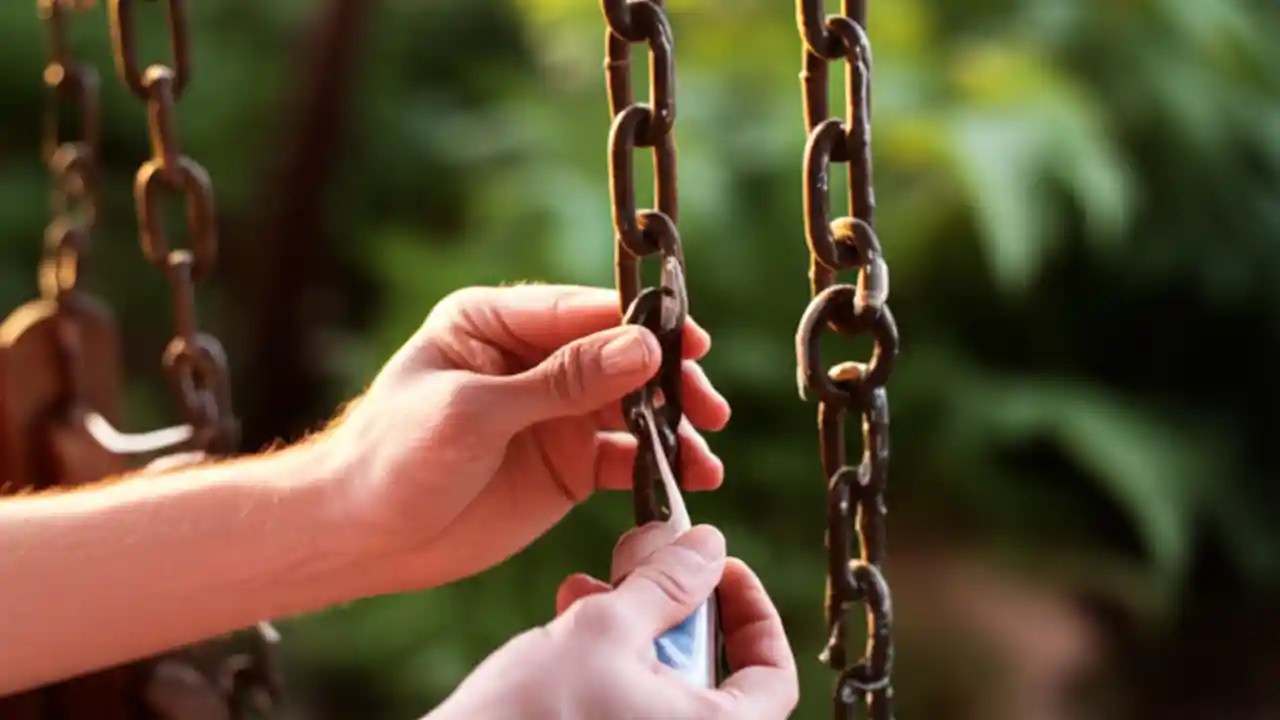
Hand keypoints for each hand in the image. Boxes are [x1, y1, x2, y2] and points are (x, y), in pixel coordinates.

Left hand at [314, 284, 730, 591]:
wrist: (364, 536)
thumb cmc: (396, 456)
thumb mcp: (476, 411)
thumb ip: (562, 381)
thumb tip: (643, 349)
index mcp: (497, 322)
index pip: (583, 312)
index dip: (640, 327)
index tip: (690, 345)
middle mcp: (533, 360)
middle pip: (620, 358)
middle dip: (667, 381)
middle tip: (708, 408)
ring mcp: (554, 413)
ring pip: (632, 408)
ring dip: (671, 427)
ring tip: (705, 456)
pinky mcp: (567, 464)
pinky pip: (624, 457)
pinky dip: (656, 466)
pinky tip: (687, 479)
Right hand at [428, 523, 798, 719]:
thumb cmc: (532, 715)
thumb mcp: (605, 629)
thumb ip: (666, 582)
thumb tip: (709, 544)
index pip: (773, 672)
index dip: (751, 607)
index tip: (716, 565)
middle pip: (714, 672)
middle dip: (673, 607)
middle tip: (640, 564)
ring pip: (664, 687)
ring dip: (634, 628)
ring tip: (590, 590)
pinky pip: (629, 710)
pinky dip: (610, 665)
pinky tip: (569, 623)